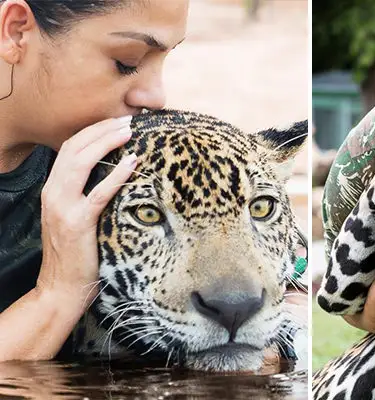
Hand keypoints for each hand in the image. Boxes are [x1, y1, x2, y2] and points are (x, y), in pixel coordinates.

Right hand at [36, 116, 136, 304]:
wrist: (60, 288)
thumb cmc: (75, 254)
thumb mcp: (74, 218)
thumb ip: (83, 195)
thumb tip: (111, 176)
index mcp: (52, 189)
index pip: (69, 148)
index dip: (93, 131)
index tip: (116, 122)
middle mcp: (52, 192)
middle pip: (74, 147)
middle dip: (101, 129)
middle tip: (128, 120)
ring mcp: (62, 207)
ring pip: (81, 162)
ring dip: (106, 142)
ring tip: (130, 131)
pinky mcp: (77, 223)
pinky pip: (99, 192)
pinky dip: (117, 174)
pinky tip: (133, 162)